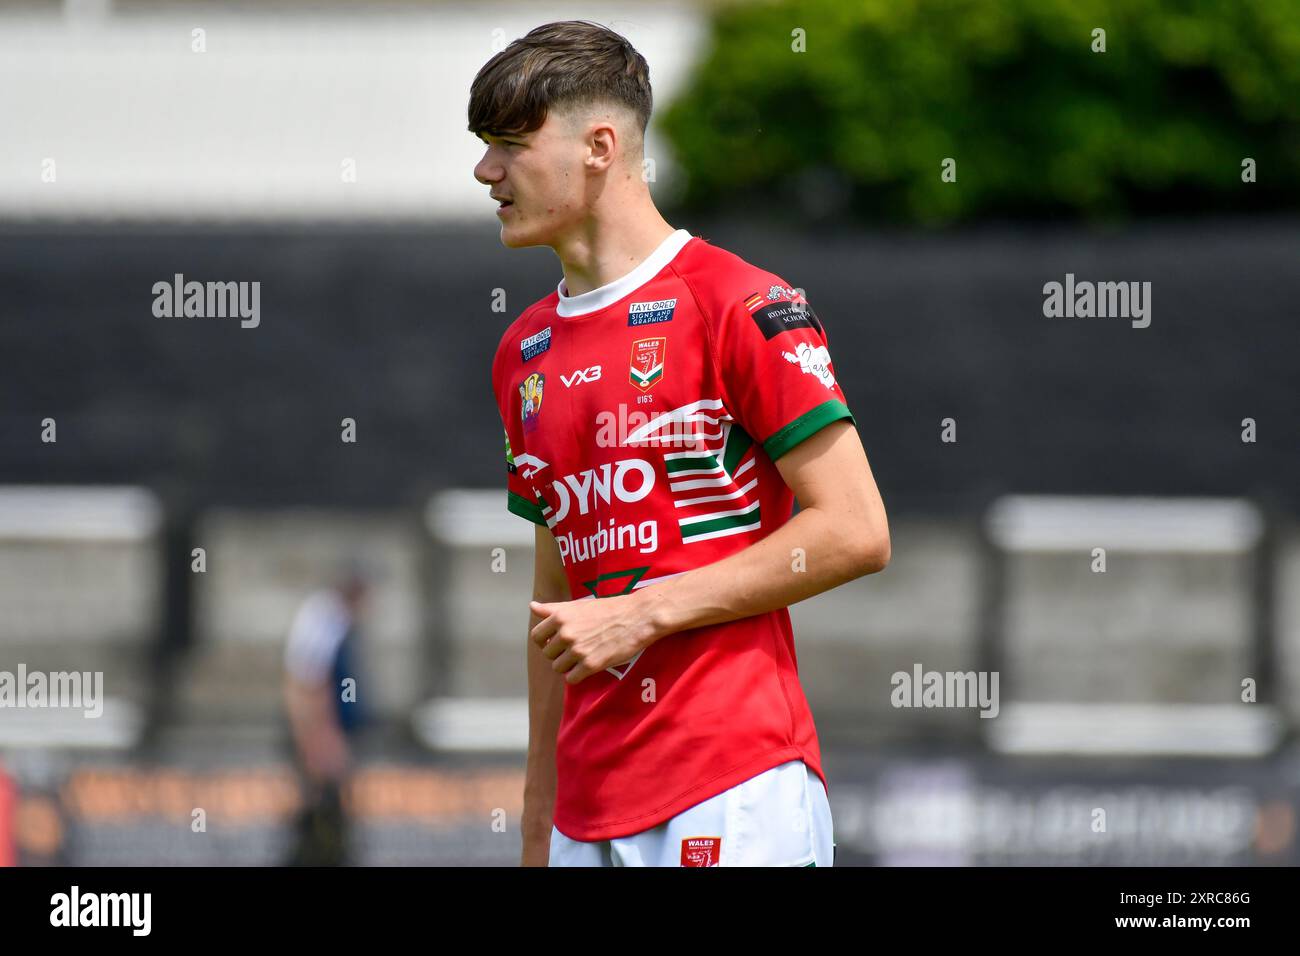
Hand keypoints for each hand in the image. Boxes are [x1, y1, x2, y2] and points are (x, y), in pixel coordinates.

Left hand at [529, 594, 657, 683]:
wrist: (636, 617)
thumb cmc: (607, 610)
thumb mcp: (578, 606)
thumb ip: (552, 609)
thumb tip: (531, 606)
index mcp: (560, 617)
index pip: (537, 637)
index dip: (546, 641)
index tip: (557, 641)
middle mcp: (566, 633)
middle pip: (548, 654)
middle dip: (558, 653)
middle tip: (575, 648)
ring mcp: (578, 650)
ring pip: (558, 668)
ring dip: (568, 665)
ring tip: (582, 656)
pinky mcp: (590, 665)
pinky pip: (572, 678)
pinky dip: (577, 675)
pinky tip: (587, 666)